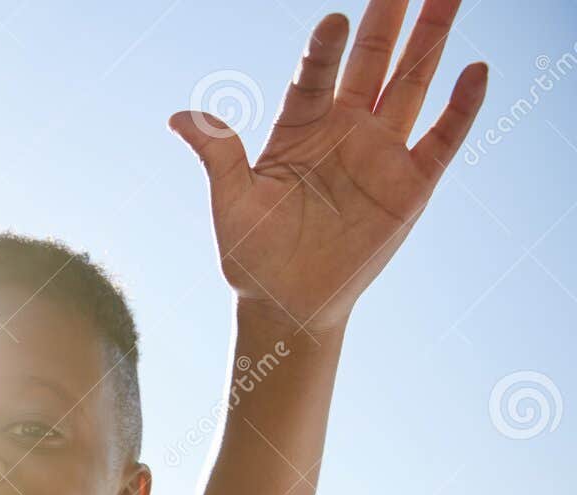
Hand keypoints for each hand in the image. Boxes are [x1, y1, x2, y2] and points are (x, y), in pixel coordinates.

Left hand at [169, 0, 486, 332]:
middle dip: (390, 19)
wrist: (287, 306)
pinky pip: (441, 139)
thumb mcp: (232, 204)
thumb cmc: (253, 256)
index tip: (334, 20)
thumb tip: (178, 118)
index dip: (324, 50)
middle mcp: (343, 131)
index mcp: (298, 129)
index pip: (313, 75)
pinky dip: (460, 108)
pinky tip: (476, 71)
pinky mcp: (410, 186)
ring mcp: (379, 154)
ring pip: (411, 85)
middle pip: (372, 62)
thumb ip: (219, 156)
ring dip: (432, 42)